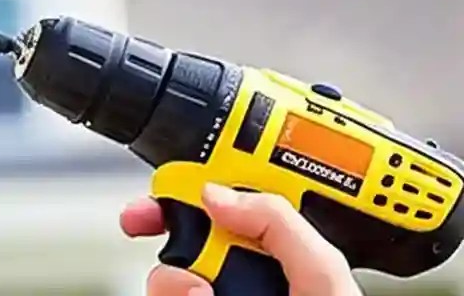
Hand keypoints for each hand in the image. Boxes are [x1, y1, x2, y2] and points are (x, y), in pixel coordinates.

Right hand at [120, 185, 360, 295]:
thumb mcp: (323, 278)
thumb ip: (279, 225)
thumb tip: (218, 193)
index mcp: (283, 255)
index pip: (233, 203)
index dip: (196, 182)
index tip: (168, 180)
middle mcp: (247, 279)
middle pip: (187, 233)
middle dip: (162, 225)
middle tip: (140, 222)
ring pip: (165, 275)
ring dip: (172, 279)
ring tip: (200, 294)